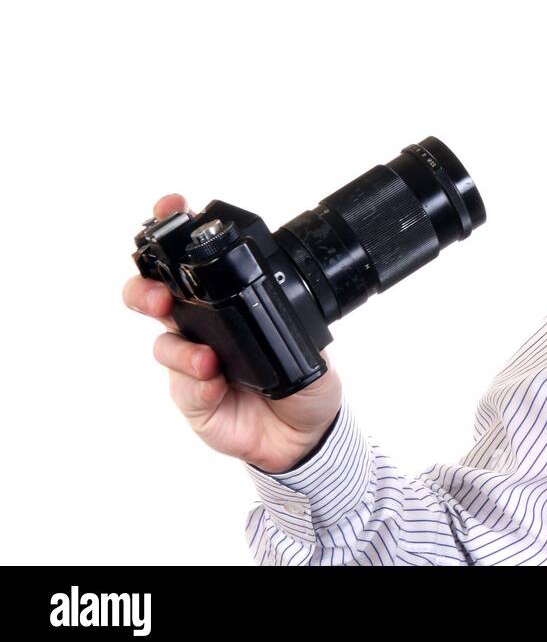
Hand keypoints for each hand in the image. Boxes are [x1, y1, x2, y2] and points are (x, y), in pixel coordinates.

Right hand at [123, 193, 343, 473]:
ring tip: (205, 359)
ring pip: (165, 346)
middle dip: (145, 290)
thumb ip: (291, 315)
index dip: (174, 234)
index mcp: (227, 304)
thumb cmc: (300, 379)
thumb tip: (285, 294)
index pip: (194, 265)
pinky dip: (197, 384)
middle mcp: (201, 329)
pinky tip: (215, 383)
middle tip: (158, 295)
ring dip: (180, 349)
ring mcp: (191, 365)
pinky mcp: (192, 400)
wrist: (305, 433)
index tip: (171, 208)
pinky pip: (184, 388)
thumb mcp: (308, 340)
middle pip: (153, 299)